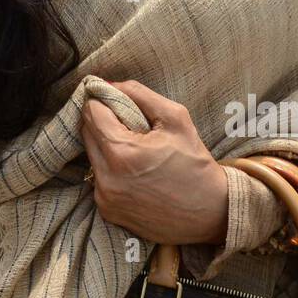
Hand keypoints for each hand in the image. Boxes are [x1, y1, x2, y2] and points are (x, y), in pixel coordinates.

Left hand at [81, 80, 228, 244]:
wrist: (211, 212)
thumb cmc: (195, 163)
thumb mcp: (175, 118)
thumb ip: (139, 94)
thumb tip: (108, 84)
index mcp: (121, 152)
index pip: (91, 112)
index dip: (103, 101)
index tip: (117, 101)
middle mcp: (106, 178)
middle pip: (86, 133)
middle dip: (103, 122)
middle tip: (129, 125)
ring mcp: (104, 198)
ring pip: (91, 156)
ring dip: (106, 146)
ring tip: (136, 150)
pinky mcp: (107, 211)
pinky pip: (99, 179)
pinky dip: (111, 171)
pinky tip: (136, 173)